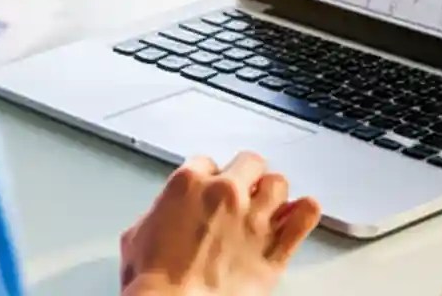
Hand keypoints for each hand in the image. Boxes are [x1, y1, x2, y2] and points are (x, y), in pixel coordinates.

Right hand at [120, 152, 320, 295]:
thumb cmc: (154, 280)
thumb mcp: (136, 235)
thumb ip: (159, 213)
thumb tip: (166, 216)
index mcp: (188, 184)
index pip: (206, 161)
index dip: (209, 176)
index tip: (210, 188)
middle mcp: (225, 194)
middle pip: (250, 163)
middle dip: (245, 176)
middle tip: (242, 190)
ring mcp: (254, 219)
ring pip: (279, 184)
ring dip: (272, 193)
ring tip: (267, 204)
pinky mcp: (274, 248)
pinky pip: (305, 217)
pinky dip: (305, 212)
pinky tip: (300, 213)